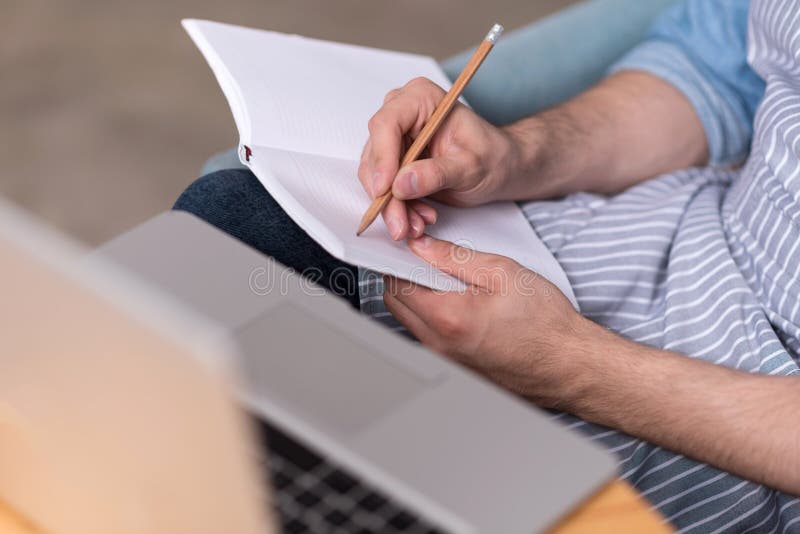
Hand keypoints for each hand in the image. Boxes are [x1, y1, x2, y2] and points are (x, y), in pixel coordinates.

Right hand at [358, 77, 522, 239]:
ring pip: (376, 176)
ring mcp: (396, 139)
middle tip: (401, 223)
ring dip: (392, 206)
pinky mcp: (395, 163)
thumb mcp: (471, 166)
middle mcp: (403, 115)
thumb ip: (437, 174)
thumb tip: (402, 183)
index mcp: (421, 99)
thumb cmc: (492, 156)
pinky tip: (418, 218)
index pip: (387, 124)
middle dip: (386, 194)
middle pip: (376, 154)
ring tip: (417, 224)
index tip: (387, 189)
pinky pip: (384, 189)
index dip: (382, 158)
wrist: (499, 168)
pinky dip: (398, 208)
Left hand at [382, 235, 592, 406]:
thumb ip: (454, 256)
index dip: (399, 259)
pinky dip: (431, 316)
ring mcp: (445, 360)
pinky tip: (459, 304)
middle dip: (402, 277)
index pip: (396, 283)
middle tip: (427, 260)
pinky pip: (427, 337)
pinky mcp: (455, 367)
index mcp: (447, 318)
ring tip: (448, 281)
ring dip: (417, 297)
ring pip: (409, 321)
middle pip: (395, 304)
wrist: (569, 364)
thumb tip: (422, 246)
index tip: (412, 246)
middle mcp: (438, 345)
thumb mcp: (502, 272)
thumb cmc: (545, 323)